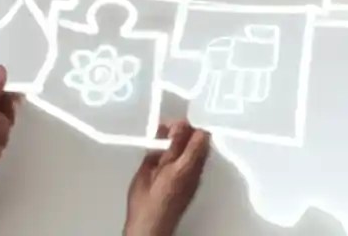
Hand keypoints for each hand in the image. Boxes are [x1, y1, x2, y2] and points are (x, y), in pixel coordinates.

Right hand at [125, 121, 210, 235]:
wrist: (151, 228)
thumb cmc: (144, 201)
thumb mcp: (147, 172)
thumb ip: (162, 149)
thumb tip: (174, 128)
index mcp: (184, 166)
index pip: (200, 136)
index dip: (189, 124)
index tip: (172, 121)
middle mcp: (196, 170)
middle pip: (203, 141)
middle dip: (188, 130)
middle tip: (167, 129)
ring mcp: (197, 178)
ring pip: (201, 150)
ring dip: (187, 141)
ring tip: (166, 139)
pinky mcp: (193, 184)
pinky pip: (196, 161)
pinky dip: (186, 153)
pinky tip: (170, 154)